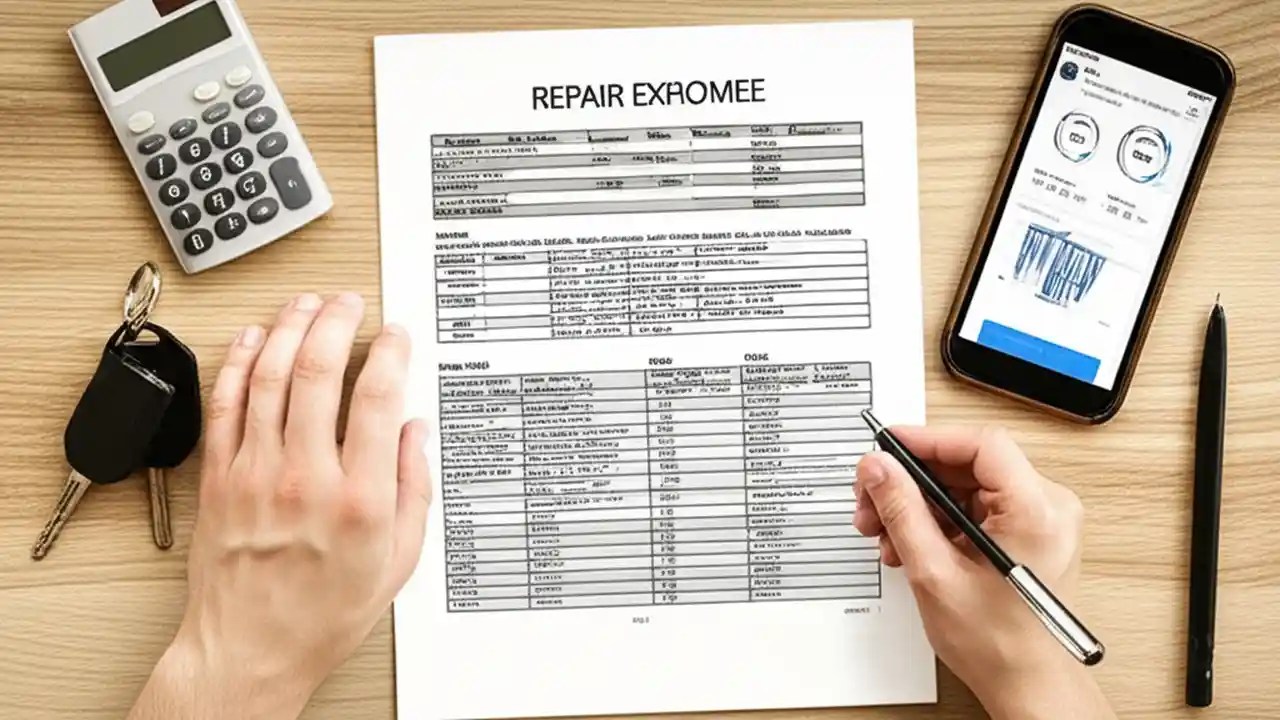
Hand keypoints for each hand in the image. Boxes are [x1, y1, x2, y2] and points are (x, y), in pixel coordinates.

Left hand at [128, 292, 430, 719]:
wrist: (249, 650)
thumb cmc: (321, 614)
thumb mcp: (398, 561)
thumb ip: (414, 490)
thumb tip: (414, 434)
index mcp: (359, 499)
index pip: (377, 398)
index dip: (389, 352)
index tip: (395, 336)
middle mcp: (305, 478)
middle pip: (317, 371)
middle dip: (336, 321)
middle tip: (347, 304)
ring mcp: (255, 474)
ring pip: (268, 376)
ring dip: (287, 328)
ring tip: (304, 305)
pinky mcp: (217, 479)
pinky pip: (225, 405)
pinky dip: (237, 363)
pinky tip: (251, 340)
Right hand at [853, 426, 1114, 719]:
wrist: (1028, 684)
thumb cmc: (999, 645)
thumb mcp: (934, 573)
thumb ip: (902, 511)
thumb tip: (878, 469)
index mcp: (1036, 511)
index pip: (979, 445)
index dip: (926, 440)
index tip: (887, 448)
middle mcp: (1048, 507)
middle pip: (969, 464)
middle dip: (912, 481)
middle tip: (871, 499)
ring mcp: (1041, 519)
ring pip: (967, 486)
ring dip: (920, 504)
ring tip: (885, 532)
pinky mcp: (1029, 532)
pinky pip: (976, 507)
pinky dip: (939, 520)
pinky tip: (910, 542)